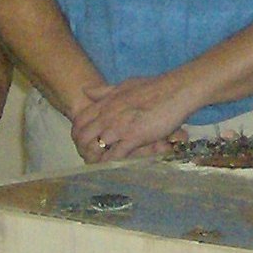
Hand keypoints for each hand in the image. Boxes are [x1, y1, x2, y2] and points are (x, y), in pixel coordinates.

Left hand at [68, 74, 199, 162]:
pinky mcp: (133, 137)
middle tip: (89, 156)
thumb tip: (86, 90)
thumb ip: (104, 91)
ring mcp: (119, 127)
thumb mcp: (124, 84)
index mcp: (106, 102)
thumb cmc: (154, 87)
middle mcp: (108, 115)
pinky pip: (115, 155)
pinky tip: (112, 168)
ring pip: (96, 147)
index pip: (80, 120)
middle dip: (83, 148)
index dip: (78, 133)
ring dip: (96, 158)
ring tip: (99, 166)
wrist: (175, 90)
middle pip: (83, 136)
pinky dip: (111, 164)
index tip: (82, 141)